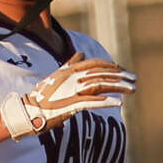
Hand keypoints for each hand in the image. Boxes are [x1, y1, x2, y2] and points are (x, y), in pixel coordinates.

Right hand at [1, 53, 135, 138]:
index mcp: (70, 70)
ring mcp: (71, 91)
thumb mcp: (57, 75)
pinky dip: (105, 102)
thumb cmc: (43, 95)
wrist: (28, 110)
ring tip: (132, 89)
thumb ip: (69, 64)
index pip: (95, 64)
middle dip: (120, 76)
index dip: (111, 66)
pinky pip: (91, 102)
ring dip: (118, 87)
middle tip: (134, 81)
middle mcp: (72, 77)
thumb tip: (80, 53)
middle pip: (101, 74)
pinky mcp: (70, 105)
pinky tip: (118, 104)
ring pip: (100, 85)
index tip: (124, 71)